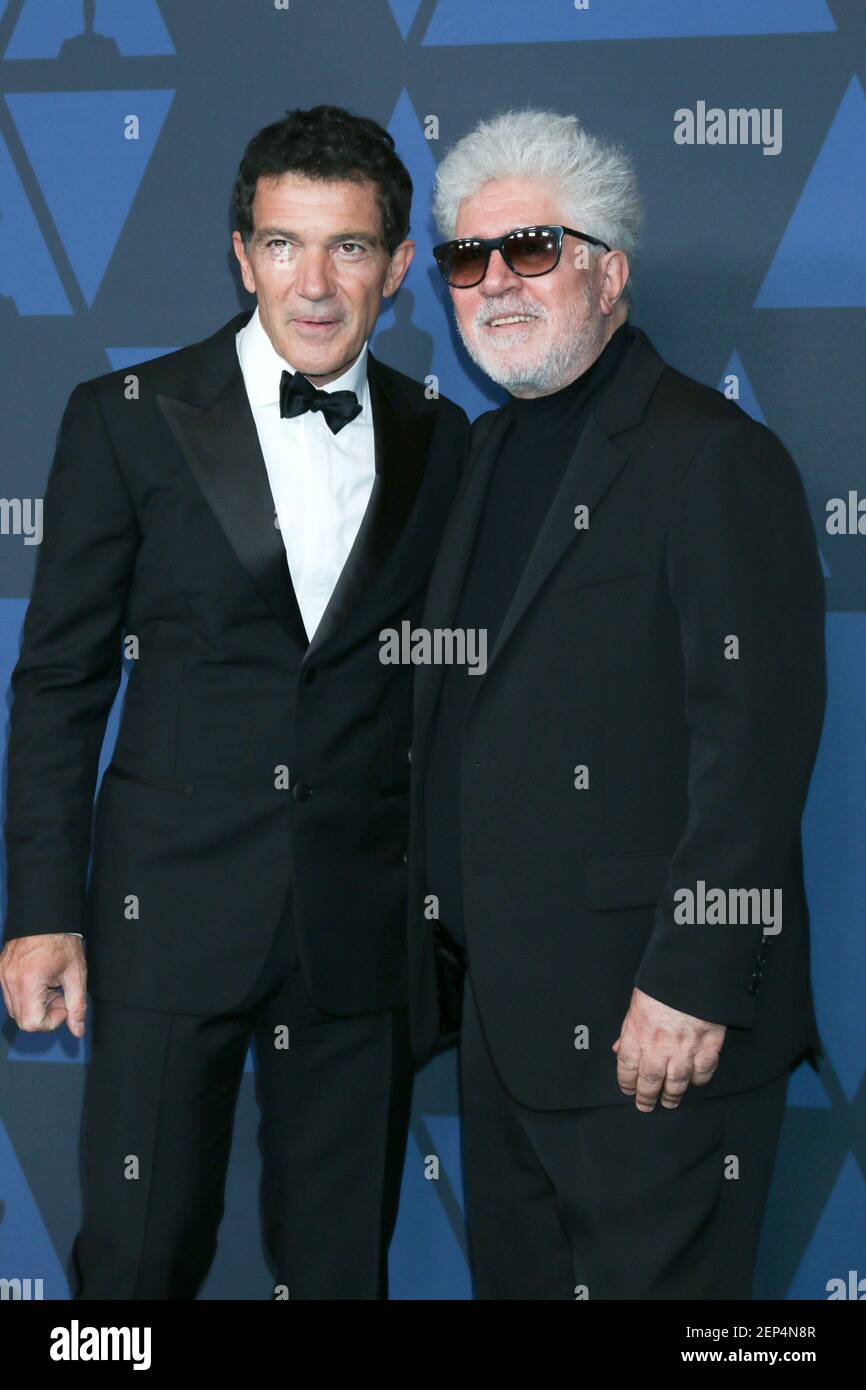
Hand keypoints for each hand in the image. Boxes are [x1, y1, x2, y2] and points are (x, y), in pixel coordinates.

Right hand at [0, 934, 86, 1037]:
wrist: (47, 915)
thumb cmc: (62, 941)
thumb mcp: (76, 974)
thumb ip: (77, 1005)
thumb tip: (77, 1030)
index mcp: (29, 981)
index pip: (31, 1023)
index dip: (51, 1021)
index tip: (63, 1004)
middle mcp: (10, 980)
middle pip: (22, 1019)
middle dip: (44, 1013)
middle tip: (58, 993)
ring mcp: (3, 975)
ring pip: (15, 1009)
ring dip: (35, 1005)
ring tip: (50, 985)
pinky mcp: (0, 971)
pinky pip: (10, 996)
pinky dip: (25, 995)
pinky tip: (40, 980)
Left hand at [612, 987, 725, 1110]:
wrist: (693, 971)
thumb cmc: (662, 983)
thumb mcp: (636, 1002)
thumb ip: (629, 1029)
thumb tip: (619, 1048)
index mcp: (638, 1033)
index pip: (627, 1067)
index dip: (626, 1083)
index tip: (627, 1090)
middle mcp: (660, 1046)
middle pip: (651, 1081)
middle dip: (646, 1097)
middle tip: (645, 1106)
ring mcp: (685, 1048)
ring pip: (677, 1083)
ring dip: (672, 1096)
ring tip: (669, 1102)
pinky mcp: (709, 1045)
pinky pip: (704, 1071)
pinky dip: (699, 1080)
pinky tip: (694, 1082)